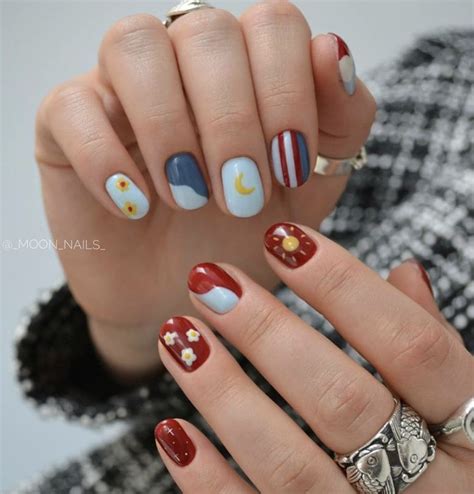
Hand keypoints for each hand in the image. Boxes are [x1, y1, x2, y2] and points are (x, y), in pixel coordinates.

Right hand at [35, 2, 374, 379]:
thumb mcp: (309, 190)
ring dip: (172, 130)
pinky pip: (72, 108)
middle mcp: (181, 63)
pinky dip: (108, 161)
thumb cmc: (242, 237)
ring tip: (190, 199)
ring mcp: (119, 87)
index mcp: (245, 67)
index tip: (289, 169)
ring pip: (135, 45)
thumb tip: (332, 47)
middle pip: (207, 30)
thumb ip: (339, 121)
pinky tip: (136, 207)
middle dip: (233, 122)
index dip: (288, 92)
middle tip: (241, 197)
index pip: (273, 23)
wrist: (177, 289)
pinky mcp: (65, 125)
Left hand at [154, 222, 473, 492]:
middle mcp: (431, 488)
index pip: (413, 347)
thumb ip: (428, 341)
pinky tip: (173, 430)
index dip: (346, 286)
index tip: (282, 239)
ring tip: (179, 334)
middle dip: (268, 334)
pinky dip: (210, 481)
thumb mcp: (460, 401)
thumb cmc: (446, 455)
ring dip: (225, 394)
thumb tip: (405, 270)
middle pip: (343, 401)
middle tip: (210, 280)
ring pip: (290, 466)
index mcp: (473, 434)